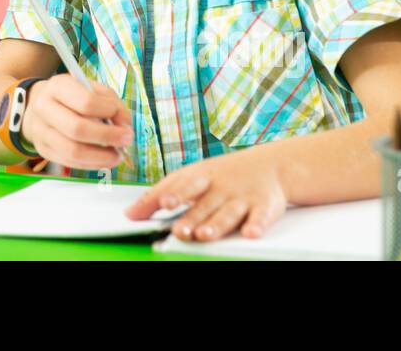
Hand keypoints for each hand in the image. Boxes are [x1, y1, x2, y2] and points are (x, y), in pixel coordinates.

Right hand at [19, 74, 132, 170]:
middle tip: (126, 140)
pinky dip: (92, 164)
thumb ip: (111, 102)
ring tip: (117, 155)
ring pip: (73, 151)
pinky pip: (70, 162)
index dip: (109, 112)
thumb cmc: (72, 96)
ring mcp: (41, 131)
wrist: (40, 104)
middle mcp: (44, 108)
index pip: (86, 102)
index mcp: (58, 86)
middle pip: (78, 129)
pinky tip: (104, 160)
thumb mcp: (92, 88)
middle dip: (107, 137)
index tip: (123, 120)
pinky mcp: (43, 150)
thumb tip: (125, 126)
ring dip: (101, 157)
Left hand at [125, 153, 287, 240]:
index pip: (185, 184)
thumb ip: (159, 195)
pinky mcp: (264, 207)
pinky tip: (250, 233)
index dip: (175, 193)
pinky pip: (261, 217)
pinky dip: (257, 225)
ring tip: (204, 235)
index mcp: (201, 177)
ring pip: (228, 213)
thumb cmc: (222, 175)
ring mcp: (243, 197)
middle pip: (205, 204)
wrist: (271, 164)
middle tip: (179, 231)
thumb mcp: (191, 177)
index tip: (163, 202)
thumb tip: (130, 214)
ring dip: (216, 225)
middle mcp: (221, 188)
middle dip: (192, 217)